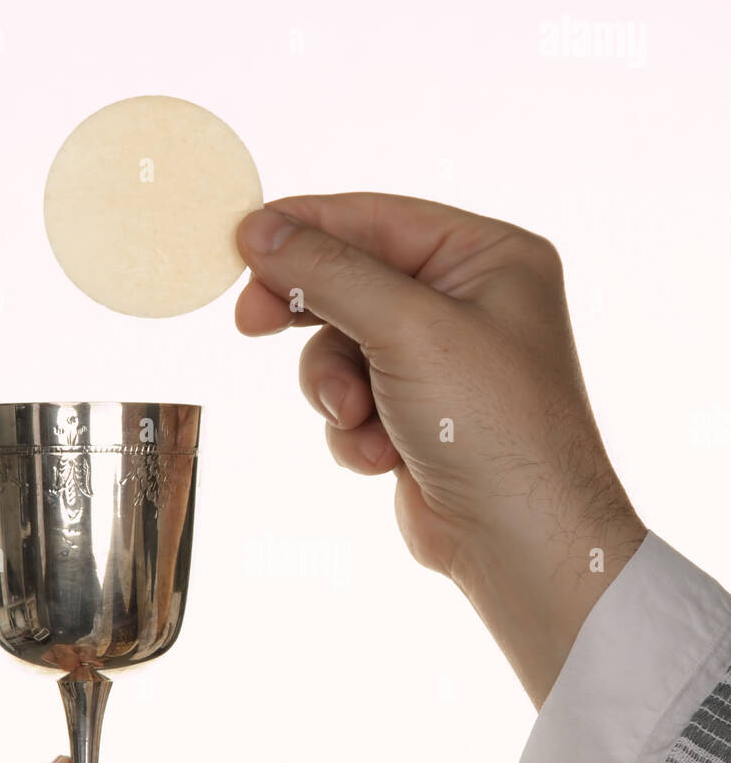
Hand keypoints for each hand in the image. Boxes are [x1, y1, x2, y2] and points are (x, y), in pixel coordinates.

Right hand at [236, 194, 645, 706]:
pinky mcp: (416, 419)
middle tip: (252, 323)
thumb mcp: (408, 329)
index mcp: (490, 257)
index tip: (242, 243)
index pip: (377, 220)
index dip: (305, 230)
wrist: (520, 542)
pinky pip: (351, 403)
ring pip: (340, 350)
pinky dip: (354, 432)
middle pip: (352, 283)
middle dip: (312, 319)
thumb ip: (330, 274)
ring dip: (336, 390)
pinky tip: (383, 458)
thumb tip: (260, 231)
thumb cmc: (492, 427)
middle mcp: (469, 303)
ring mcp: (441, 365)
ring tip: (356, 419)